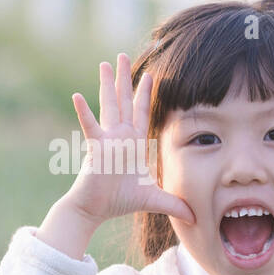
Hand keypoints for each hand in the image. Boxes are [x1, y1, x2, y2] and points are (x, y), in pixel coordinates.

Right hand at [66, 53, 194, 225]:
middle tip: (122, 56)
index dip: (146, 94)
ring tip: (104, 63)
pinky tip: (77, 96)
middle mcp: (120, 135)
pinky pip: (89, 126)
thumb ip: (174, 204)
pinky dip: (84, 112)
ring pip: (109, 105)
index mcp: (133, 142)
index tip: (150, 75)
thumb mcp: (153, 199)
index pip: (142, 112)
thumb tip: (195, 218)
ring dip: (107, 84)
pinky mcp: (95, 147)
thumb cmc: (119, 201)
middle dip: (124, 79)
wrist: (96, 208)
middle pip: (124, 101)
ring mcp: (106, 138)